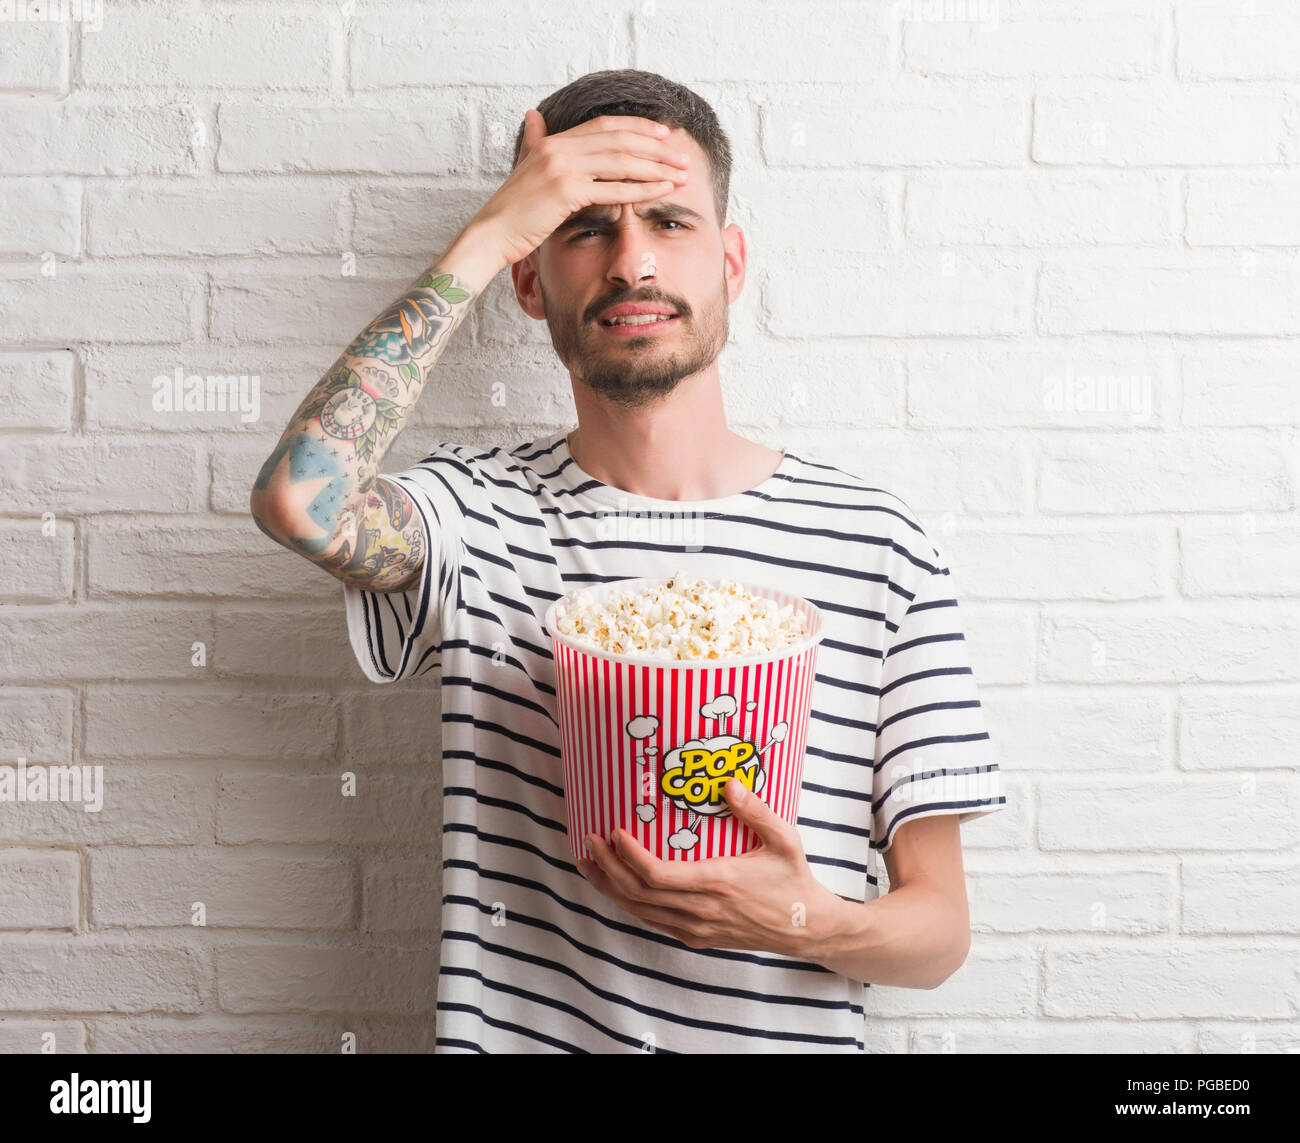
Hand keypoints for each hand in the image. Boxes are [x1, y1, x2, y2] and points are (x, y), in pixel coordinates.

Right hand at [471, 109, 692, 267]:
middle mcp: (559, 149)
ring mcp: (562, 169)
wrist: (491, 233)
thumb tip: (533, 116)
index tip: (664, 133)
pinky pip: (613, 188)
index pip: (605, 126)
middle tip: (682, 155)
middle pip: (619, 140)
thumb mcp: (524, 168)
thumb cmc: (511, 211)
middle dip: (656, 147)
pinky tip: (661, 190)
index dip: (638, 127)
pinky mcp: (565, 192)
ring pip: (621, 161)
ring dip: (656, 167)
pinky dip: (641, 188)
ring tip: (681, 173)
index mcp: (553, 142)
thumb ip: (534, 142)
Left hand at [577, 777, 839, 955]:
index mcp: (718, 882)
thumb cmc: (793, 880)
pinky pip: (652, 922)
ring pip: (639, 912)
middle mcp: (701, 910)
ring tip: (588, 864)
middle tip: (588, 842)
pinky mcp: (696, 938)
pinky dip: (628, 904)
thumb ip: (756, 811)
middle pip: (638, 894)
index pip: (658, 875)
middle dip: (607, 868)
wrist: (805, 928)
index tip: (614, 832)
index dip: (629, 856)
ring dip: (609, 888)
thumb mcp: (784, 839)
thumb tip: (729, 782)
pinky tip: (616, 887)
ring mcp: (696, 928)